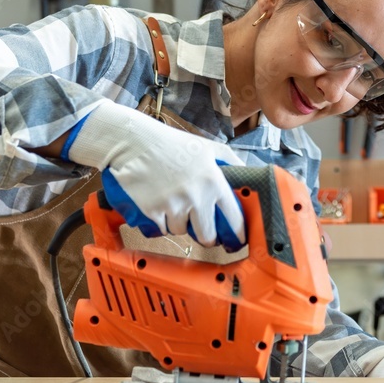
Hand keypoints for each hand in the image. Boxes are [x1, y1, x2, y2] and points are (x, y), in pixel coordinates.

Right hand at [63, 101, 245, 248]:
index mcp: (213, 181)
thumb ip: (231, 162)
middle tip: (203, 232)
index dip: (236, 233)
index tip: (236, 240)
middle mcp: (196, 196)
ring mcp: (173, 205)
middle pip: (207, 235)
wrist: (135, 142)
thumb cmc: (172, 143)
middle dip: (206, 237)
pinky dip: (160, 222)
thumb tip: (248, 175)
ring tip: (173, 204)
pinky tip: (158, 205)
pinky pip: (161, 229)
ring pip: (181, 231)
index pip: (233, 218)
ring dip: (179, 224)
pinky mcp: (152, 211)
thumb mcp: (208, 147)